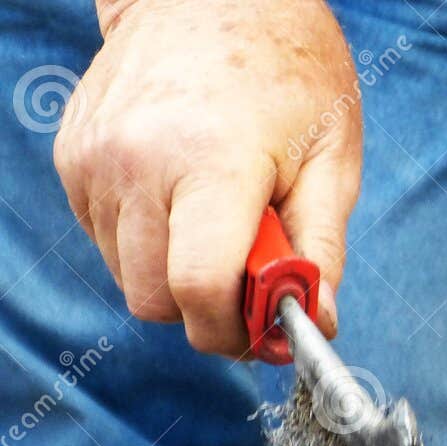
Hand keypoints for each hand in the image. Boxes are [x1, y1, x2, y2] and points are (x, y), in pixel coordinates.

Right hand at [55, 0, 361, 355]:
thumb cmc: (289, 71)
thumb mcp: (333, 160)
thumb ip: (322, 249)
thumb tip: (316, 323)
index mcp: (210, 162)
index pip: (197, 288)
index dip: (231, 330)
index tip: (264, 330)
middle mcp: (136, 161)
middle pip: (154, 298)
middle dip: (206, 310)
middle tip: (252, 283)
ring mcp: (93, 158)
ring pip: (127, 277)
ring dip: (176, 276)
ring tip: (221, 227)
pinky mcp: (72, 156)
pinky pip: (106, 240)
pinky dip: (147, 243)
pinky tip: (184, 202)